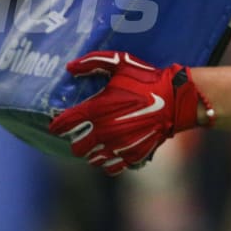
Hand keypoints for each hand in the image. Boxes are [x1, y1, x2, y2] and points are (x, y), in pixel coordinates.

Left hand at [48, 51, 212, 175]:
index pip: (66, 123)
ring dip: (91, 152)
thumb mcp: (119, 62)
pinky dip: (108, 162)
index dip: (57, 125)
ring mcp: (118, 146)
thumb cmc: (146, 79)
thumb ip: (92, 62)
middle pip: (77, 147)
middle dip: (76, 141)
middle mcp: (104, 131)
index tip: (55, 125)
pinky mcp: (132, 156)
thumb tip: (70, 66)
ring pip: (92, 159)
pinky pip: (111, 167)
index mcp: (97, 109)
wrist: (174, 99)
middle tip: (81, 134)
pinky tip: (109, 153)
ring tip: (95, 144)